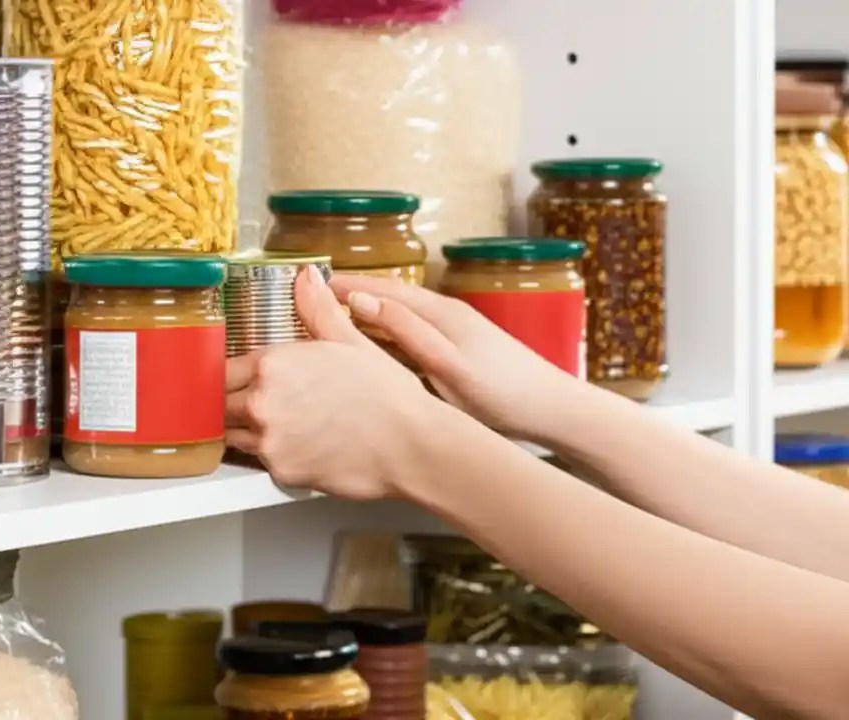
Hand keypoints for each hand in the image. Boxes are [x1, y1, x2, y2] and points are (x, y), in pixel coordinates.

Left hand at [225, 267, 456, 499]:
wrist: (411, 445)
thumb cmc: (387, 395)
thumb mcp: (351, 342)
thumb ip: (318, 310)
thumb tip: (306, 279)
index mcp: (272, 364)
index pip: (223, 369)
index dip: (230, 373)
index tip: (236, 377)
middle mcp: (262, 402)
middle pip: (222, 404)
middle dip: (235, 402)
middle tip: (263, 402)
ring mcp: (269, 440)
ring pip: (236, 435)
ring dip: (249, 429)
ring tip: (283, 423)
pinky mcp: (280, 472)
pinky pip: (263, 461)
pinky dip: (275, 454)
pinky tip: (303, 444)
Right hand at [329, 274, 597, 443]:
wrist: (554, 410)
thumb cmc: (506, 395)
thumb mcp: (448, 366)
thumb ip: (407, 333)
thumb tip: (364, 303)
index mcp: (440, 314)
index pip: (383, 290)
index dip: (346, 286)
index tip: (313, 284)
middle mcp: (446, 315)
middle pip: (389, 297)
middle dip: (351, 294)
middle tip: (313, 297)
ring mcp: (454, 331)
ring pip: (399, 315)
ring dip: (367, 312)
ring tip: (334, 317)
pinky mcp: (459, 349)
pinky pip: (410, 332)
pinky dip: (386, 332)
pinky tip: (377, 346)